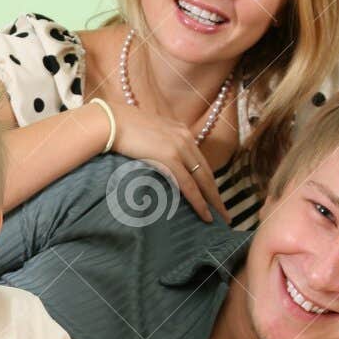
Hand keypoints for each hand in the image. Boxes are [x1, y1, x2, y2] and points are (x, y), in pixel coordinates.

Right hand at [110, 102, 230, 223]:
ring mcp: (179, 147)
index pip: (200, 161)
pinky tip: (205, 214)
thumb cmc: (121, 127)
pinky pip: (189, 185)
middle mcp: (185, 138)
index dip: (208, 180)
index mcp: (181, 131)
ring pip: (203, 180)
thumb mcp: (146, 134)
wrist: (112, 121)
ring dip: (213, 201)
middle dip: (217, 194)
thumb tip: (156, 157)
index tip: (214, 195)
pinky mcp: (170, 158)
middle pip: (206, 172)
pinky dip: (199, 202)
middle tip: (225, 213)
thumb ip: (157, 144)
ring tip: (221, 218)